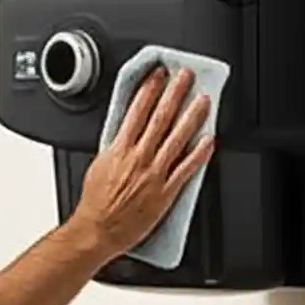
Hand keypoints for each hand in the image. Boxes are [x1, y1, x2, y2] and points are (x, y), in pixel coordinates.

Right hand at [70, 64, 215, 256]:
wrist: (98, 229)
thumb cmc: (96, 201)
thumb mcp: (99, 162)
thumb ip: (116, 144)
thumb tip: (126, 128)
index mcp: (120, 148)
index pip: (137, 110)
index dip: (150, 88)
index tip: (159, 74)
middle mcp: (139, 158)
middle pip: (161, 118)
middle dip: (174, 93)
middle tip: (185, 77)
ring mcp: (154, 174)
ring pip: (177, 138)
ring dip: (191, 116)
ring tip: (202, 101)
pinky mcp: (166, 192)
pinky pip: (187, 168)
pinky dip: (199, 153)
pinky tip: (209, 140)